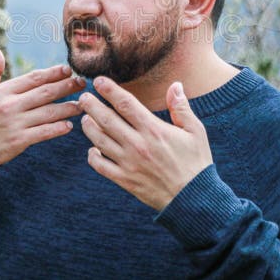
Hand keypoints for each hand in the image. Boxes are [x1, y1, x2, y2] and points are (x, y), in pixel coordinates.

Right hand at [0, 49, 85, 164]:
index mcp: (3, 91)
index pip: (33, 78)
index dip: (52, 73)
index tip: (68, 69)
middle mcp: (10, 105)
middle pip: (45, 93)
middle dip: (66, 86)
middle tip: (82, 82)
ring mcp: (15, 123)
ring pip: (48, 113)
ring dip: (68, 108)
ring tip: (82, 104)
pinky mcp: (19, 141)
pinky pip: (43, 132)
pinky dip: (58, 129)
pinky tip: (69, 125)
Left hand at [79, 77, 212, 210]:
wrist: (193, 199)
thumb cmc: (196, 162)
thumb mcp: (195, 131)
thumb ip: (181, 108)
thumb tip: (175, 85)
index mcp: (153, 129)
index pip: (125, 103)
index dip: (109, 89)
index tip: (99, 81)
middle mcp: (137, 144)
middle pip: (106, 119)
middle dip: (91, 105)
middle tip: (83, 97)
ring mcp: (128, 163)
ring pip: (98, 140)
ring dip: (88, 127)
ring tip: (85, 119)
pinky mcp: (124, 180)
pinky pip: (100, 166)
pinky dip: (92, 156)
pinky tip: (93, 149)